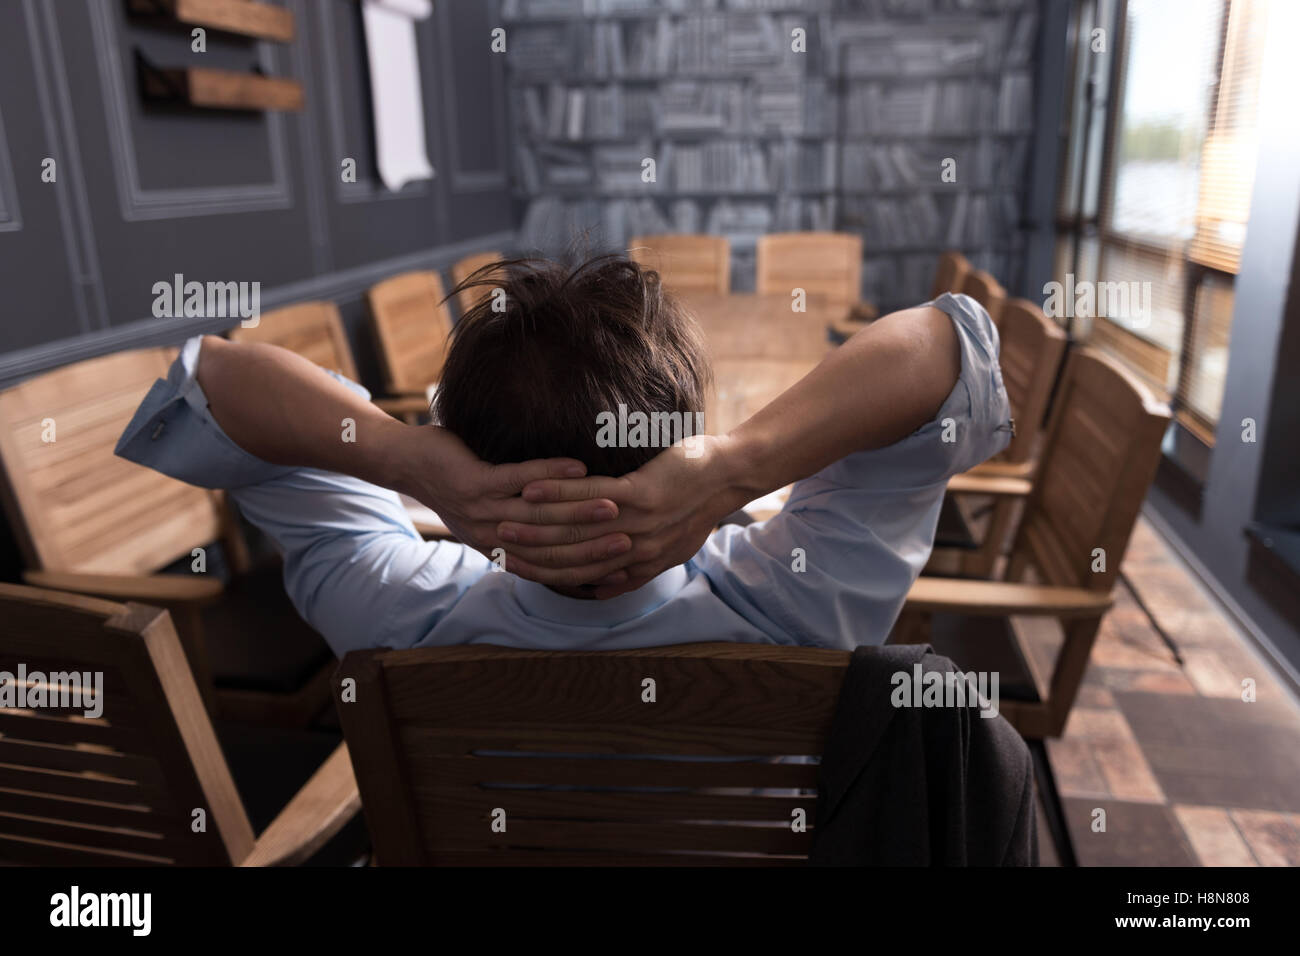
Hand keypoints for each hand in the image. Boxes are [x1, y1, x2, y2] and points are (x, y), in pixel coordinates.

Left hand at [391, 425, 637, 587]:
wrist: (410, 464)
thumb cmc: (460, 484)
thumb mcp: (493, 514)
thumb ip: (527, 527)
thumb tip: (568, 532)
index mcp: (501, 550)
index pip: (550, 567)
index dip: (586, 567)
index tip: (622, 561)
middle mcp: (493, 538)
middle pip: (552, 547)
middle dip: (593, 544)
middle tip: (631, 537)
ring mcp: (483, 512)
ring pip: (540, 517)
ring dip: (580, 509)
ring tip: (615, 503)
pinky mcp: (475, 485)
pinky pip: (519, 480)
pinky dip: (551, 474)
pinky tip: (579, 466)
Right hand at [498, 434, 753, 598]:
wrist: (729, 476)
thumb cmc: (699, 503)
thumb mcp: (673, 546)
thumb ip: (638, 566)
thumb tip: (606, 584)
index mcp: (641, 564)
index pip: (584, 577)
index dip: (548, 575)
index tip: (516, 568)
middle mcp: (636, 550)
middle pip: (572, 558)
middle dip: (531, 553)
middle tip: (495, 546)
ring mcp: (637, 524)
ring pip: (574, 529)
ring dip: (534, 524)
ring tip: (502, 518)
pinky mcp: (640, 496)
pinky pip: (589, 497)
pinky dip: (557, 492)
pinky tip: (531, 486)